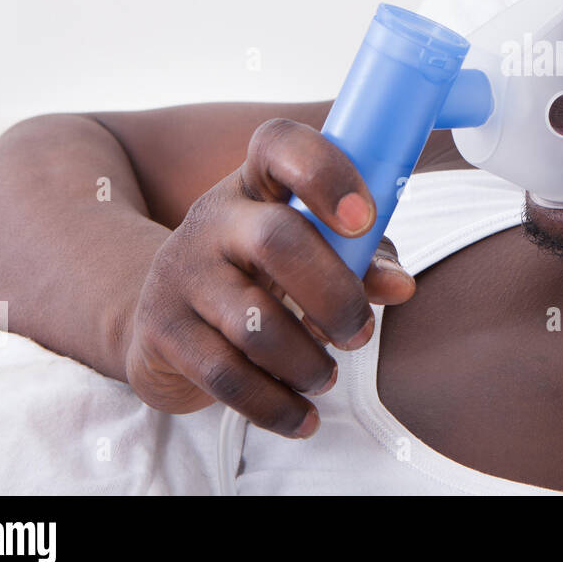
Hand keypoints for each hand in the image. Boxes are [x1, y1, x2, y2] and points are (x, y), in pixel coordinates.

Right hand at [121, 118, 415, 437]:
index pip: (280, 144)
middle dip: (334, 296)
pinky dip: (277, 406)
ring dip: (308, 362)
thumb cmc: (267, 278)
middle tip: (359, 333)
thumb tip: (401, 287)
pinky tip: (304, 417)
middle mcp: (213, 218)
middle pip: (276, 240)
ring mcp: (180, 272)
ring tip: (324, 376)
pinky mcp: (161, 331)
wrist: (169, 323)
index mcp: (258, 184)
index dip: (325, 173)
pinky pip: (227, 376)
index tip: (363, 219)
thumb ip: (364, 260)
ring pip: (254, 322)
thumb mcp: (317, 255)